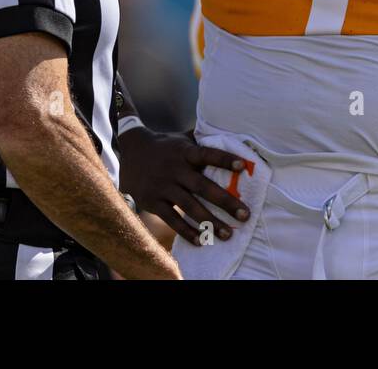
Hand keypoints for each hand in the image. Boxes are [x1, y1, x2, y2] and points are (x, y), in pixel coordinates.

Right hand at [118, 128, 249, 244]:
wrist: (131, 151)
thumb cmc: (167, 147)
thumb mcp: (182, 139)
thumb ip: (203, 141)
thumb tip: (232, 138)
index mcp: (185, 152)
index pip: (207, 154)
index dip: (224, 159)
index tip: (242, 166)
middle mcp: (175, 169)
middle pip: (203, 186)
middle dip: (225, 201)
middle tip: (245, 215)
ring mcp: (163, 186)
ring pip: (189, 206)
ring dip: (210, 222)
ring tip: (228, 234)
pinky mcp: (153, 202)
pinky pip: (171, 219)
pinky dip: (186, 231)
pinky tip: (201, 241)